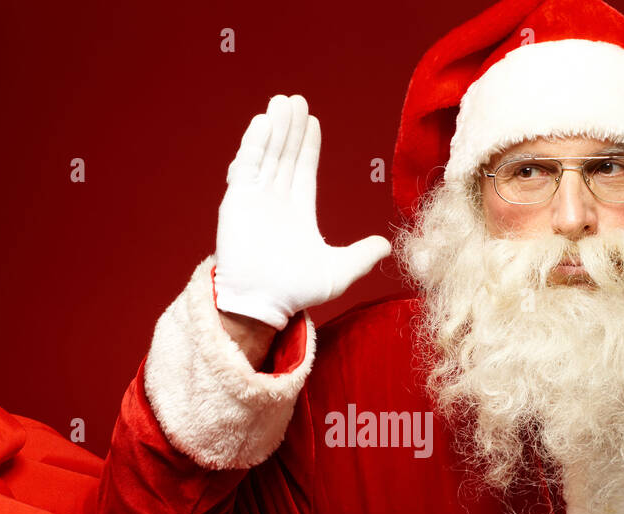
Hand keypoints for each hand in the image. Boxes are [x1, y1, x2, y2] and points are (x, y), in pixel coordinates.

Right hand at [213, 93, 391, 329]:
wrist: (264, 304)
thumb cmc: (297, 292)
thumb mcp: (338, 272)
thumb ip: (361, 255)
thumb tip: (387, 245)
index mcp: (298, 213)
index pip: (303, 170)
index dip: (308, 145)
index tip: (312, 120)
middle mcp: (275, 202)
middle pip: (284, 156)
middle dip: (291, 129)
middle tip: (296, 100)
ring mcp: (255, 200)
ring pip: (267, 155)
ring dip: (274, 128)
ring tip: (282, 102)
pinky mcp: (237, 201)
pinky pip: (247, 167)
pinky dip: (254, 144)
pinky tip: (264, 123)